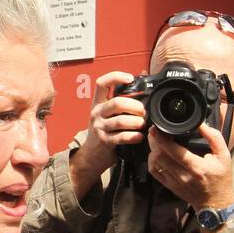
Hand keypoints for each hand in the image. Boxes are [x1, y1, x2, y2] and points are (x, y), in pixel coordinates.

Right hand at [69, 71, 145, 198]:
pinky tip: (139, 136)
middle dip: (135, 106)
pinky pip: (122, 137)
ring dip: (137, 122)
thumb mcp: (106, 115)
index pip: (102, 84)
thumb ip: (120, 103)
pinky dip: (134, 136)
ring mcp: (100, 128)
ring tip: (142, 124)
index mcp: (98, 104)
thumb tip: (141, 83)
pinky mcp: (105, 141)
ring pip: (121, 121)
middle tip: (143, 112)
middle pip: (117, 103)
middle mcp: (97, 113)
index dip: (116, 77)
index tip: (130, 78)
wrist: (91, 155)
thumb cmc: (103, 132)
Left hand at [148, 125, 233, 216]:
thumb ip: (214, 138)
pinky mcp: (169, 186)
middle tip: (155, 131)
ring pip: (155, 163)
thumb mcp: (224, 156)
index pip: (175, 152)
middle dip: (154, 141)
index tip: (156, 129)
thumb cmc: (220, 178)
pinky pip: (154, 171)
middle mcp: (184, 176)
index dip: (162, 139)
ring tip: (156, 141)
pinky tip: (156, 153)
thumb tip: (201, 124)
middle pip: (160, 156)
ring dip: (152, 150)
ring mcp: (174, 182)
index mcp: (197, 168)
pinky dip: (152, 160)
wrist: (215, 202)